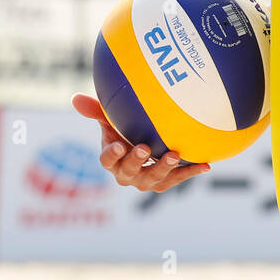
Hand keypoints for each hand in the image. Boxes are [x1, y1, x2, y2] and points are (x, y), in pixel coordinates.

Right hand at [71, 93, 209, 191]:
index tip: (119, 145)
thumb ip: (96, 110)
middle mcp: (127, 174)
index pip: (107, 160)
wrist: (144, 144)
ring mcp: (146, 180)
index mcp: (112, 158)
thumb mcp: (111, 119)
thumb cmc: (124, 130)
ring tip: (173, 155)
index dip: (111, 154)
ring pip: (153, 179)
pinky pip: (176, 179)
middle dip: (136, 161)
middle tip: (145, 148)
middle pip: (129, 172)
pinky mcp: (164, 181)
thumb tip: (75, 98)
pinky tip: (204, 164)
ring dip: (164, 168)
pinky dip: (189, 172)